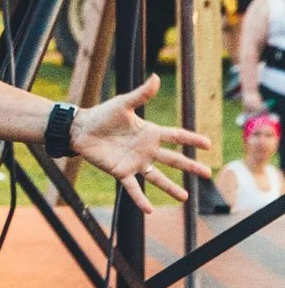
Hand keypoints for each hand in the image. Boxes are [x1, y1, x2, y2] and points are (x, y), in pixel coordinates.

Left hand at [72, 76, 214, 206]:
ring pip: (157, 177)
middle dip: (190, 166)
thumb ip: (141, 94)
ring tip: (184, 197)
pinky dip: (140, 199)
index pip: (176, 136)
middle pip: (173, 159)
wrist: (80, 129)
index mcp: (150, 132)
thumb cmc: (102, 114)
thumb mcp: (123, 104)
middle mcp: (146, 149)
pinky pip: (133, 188)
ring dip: (170, 187)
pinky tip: (149, 209)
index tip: (208, 144)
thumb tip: (155, 77)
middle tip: (208, 173)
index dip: (192, 139)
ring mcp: (135, 162)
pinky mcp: (121, 172)